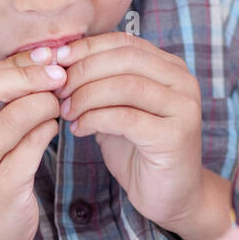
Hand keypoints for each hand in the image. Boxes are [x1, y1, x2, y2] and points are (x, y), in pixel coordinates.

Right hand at [0, 48, 64, 239]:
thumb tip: (34, 63)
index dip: (15, 64)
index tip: (45, 57)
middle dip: (29, 75)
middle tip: (58, 75)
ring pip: (16, 115)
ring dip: (45, 104)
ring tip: (56, 106)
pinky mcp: (1, 188)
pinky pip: (31, 146)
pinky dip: (47, 130)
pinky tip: (53, 129)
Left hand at [53, 31, 204, 230]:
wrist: (171, 197)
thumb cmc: (139, 152)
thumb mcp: (117, 110)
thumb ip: (100, 85)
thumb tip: (60, 61)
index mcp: (170, 68)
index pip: (124, 43)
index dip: (87, 48)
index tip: (56, 61)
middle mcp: (182, 82)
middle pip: (124, 58)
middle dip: (83, 71)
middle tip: (56, 89)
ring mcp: (182, 108)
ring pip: (125, 85)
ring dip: (86, 96)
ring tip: (65, 111)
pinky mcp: (174, 136)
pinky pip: (125, 117)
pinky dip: (94, 120)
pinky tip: (78, 129)